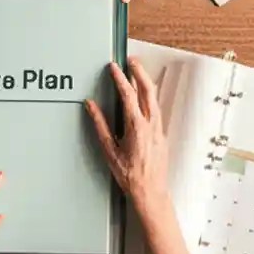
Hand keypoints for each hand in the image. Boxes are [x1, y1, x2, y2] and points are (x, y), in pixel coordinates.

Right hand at [84, 58, 169, 213]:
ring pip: (154, 99)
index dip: (120, 78)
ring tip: (137, 73)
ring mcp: (159, 129)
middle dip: (139, 72)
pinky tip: (144, 97)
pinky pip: (156, 109)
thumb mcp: (110, 150)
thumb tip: (91, 106)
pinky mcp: (162, 134)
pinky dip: (149, 97)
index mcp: (137, 127)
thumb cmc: (129, 176)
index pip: (128, 95)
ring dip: (145, 83)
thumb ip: (100, 125)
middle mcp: (151, 125)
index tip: (113, 67)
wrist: (151, 192)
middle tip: (130, 61)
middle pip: (147, 90)